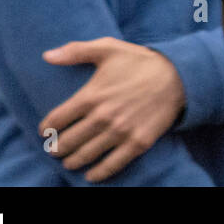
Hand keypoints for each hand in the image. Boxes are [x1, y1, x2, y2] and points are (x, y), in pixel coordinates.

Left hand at [39, 37, 185, 182]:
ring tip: (69, 162)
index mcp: (91, 96)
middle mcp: (103, 117)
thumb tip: (47, 56)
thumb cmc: (140, 61)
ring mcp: (120, 132)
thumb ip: (76, 51)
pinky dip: (99, 173)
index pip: (57, 119)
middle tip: (54, 150)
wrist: (177, 76)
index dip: (46, 128)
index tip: (45, 131)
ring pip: (87, 155)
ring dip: (73, 162)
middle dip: (57, 148)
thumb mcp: (109, 48)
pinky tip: (91, 175)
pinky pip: (112, 164)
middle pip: (69, 141)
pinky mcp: (137, 143)